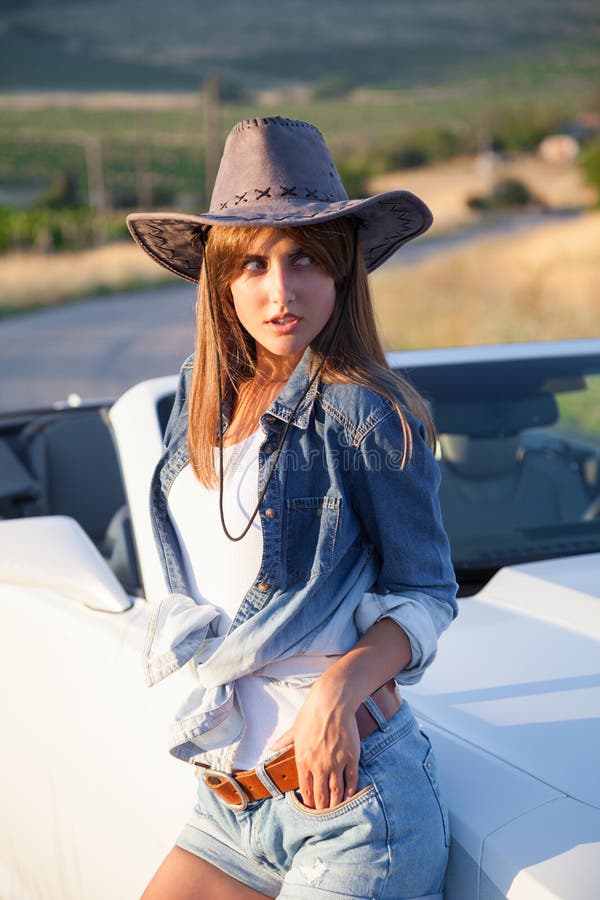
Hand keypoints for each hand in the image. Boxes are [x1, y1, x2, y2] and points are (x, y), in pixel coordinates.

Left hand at [270, 677, 360, 809]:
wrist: (331, 702)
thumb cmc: (311, 713)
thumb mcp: (294, 729)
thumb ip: (283, 741)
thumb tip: (271, 747)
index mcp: (303, 760)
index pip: (305, 789)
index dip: (308, 802)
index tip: (311, 810)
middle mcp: (319, 766)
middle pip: (321, 795)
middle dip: (321, 808)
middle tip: (323, 816)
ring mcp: (336, 763)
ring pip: (336, 791)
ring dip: (335, 804)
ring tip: (335, 812)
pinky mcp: (351, 758)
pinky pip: (352, 780)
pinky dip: (351, 791)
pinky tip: (349, 797)